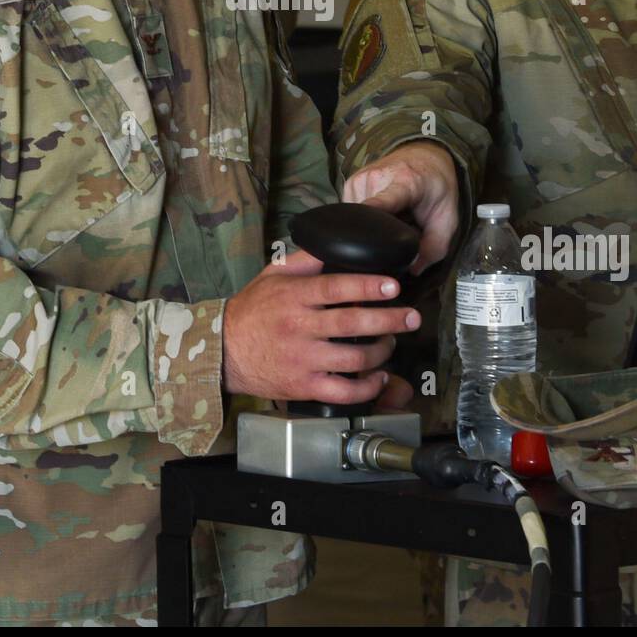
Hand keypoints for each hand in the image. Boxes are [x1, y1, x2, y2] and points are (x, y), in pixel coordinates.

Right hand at [223, 248, 421, 404]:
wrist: (223, 351)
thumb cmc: (251, 310)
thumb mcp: (272, 275)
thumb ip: (305, 260)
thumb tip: (334, 244)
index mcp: (294, 298)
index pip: (336, 288)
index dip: (367, 286)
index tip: (392, 285)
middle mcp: (299, 328)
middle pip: (352, 324)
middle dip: (389, 320)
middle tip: (412, 317)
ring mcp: (302, 360)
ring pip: (353, 359)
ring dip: (381, 352)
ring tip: (391, 343)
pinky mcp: (303, 386)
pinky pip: (342, 392)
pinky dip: (366, 387)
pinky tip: (378, 377)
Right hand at [341, 141, 458, 274]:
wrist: (425, 154)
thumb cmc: (437, 186)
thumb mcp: (447, 219)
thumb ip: (433, 248)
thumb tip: (411, 270)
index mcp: (402, 184)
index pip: (380, 204)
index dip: (370, 225)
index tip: (358, 242)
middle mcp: (374, 178)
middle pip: (366, 221)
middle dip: (377, 238)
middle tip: (395, 241)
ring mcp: (357, 179)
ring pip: (356, 218)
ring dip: (370, 228)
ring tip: (389, 223)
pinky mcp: (349, 182)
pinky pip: (352, 211)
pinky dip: (365, 219)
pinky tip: (379, 216)